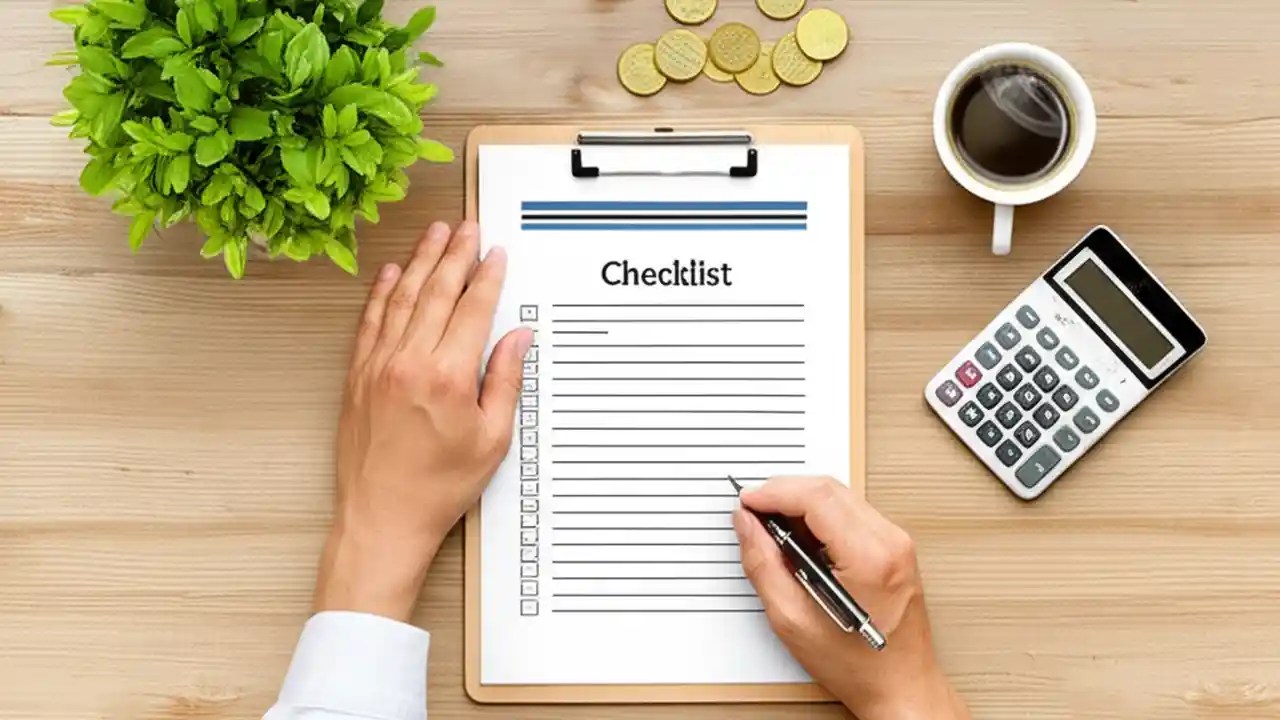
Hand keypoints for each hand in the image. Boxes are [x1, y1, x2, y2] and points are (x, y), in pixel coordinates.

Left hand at [314, 220, 531, 621]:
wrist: (382, 517)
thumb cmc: (438, 487)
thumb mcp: (492, 439)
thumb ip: (505, 382)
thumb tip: (517, 340)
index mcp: (449, 377)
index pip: (473, 310)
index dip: (487, 277)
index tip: (496, 255)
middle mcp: (410, 363)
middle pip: (437, 292)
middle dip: (456, 255)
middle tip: (467, 229)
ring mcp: (378, 366)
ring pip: (402, 298)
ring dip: (421, 262)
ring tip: (434, 235)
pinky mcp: (357, 376)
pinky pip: (370, 321)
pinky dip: (382, 293)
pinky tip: (392, 274)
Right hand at [735, 477, 968, 719]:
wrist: (902, 688)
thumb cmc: (858, 666)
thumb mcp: (793, 620)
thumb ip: (763, 564)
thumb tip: (747, 525)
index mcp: (869, 558)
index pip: (816, 498)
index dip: (775, 492)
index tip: (748, 502)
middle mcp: (890, 543)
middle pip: (829, 489)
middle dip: (785, 493)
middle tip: (754, 513)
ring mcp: (898, 543)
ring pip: (841, 497)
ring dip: (802, 504)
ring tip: (774, 530)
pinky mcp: (896, 548)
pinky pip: (853, 513)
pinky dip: (821, 517)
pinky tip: (802, 540)